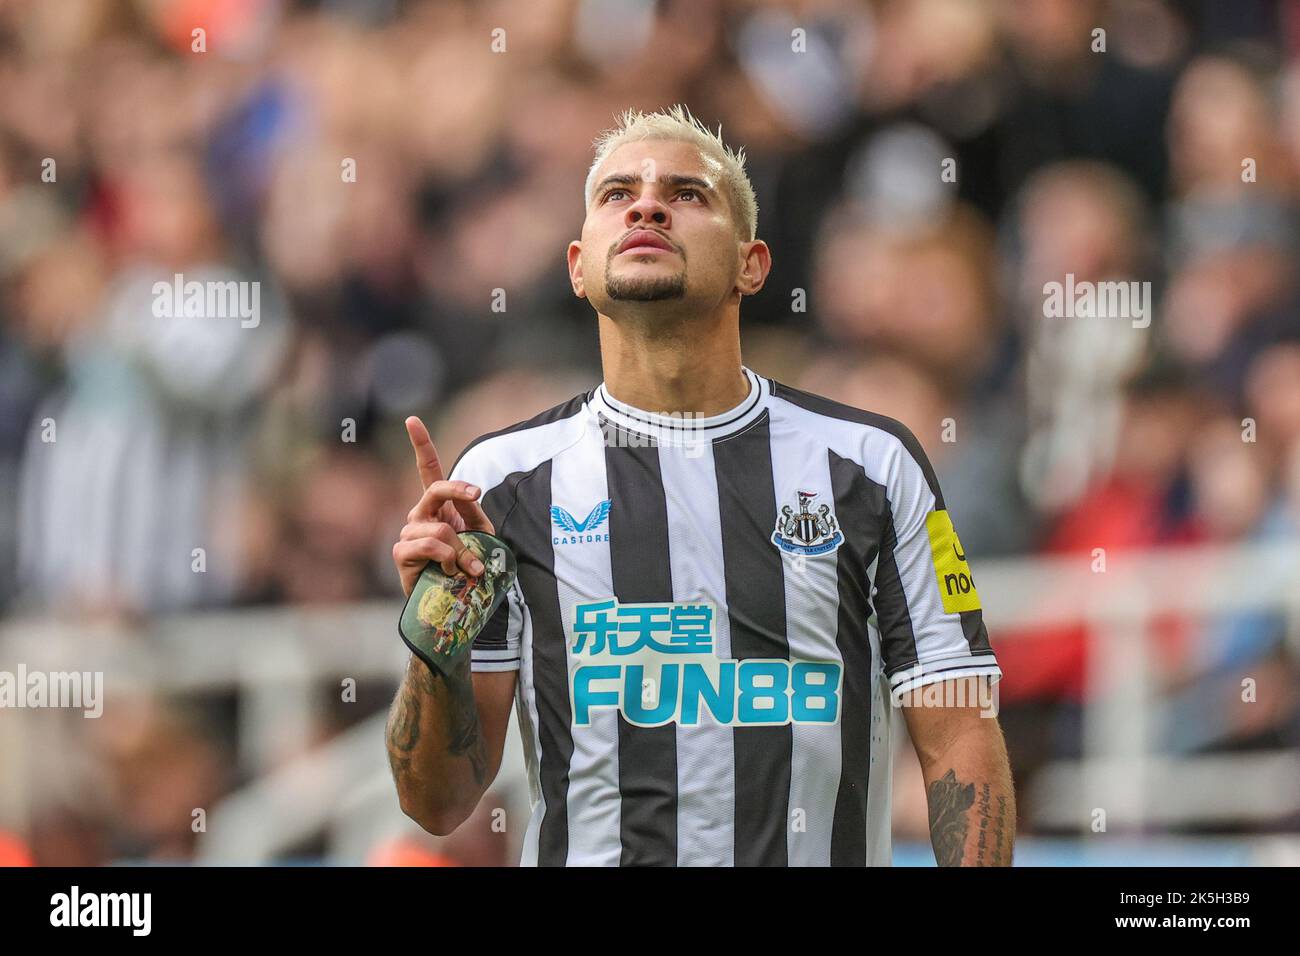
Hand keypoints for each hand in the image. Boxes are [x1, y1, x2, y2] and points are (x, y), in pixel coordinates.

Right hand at [392, 416, 495, 596]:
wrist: (457, 600)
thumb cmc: (467, 566)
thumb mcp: (480, 534)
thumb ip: (473, 512)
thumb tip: (469, 493)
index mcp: (437, 506)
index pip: (427, 471)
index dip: (420, 444)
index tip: (411, 420)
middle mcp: (419, 515)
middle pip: (436, 488)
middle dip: (459, 490)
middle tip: (477, 496)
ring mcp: (408, 532)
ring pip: (441, 528)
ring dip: (463, 549)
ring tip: (467, 567)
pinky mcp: (402, 552)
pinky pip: (432, 544)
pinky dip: (449, 559)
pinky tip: (449, 572)